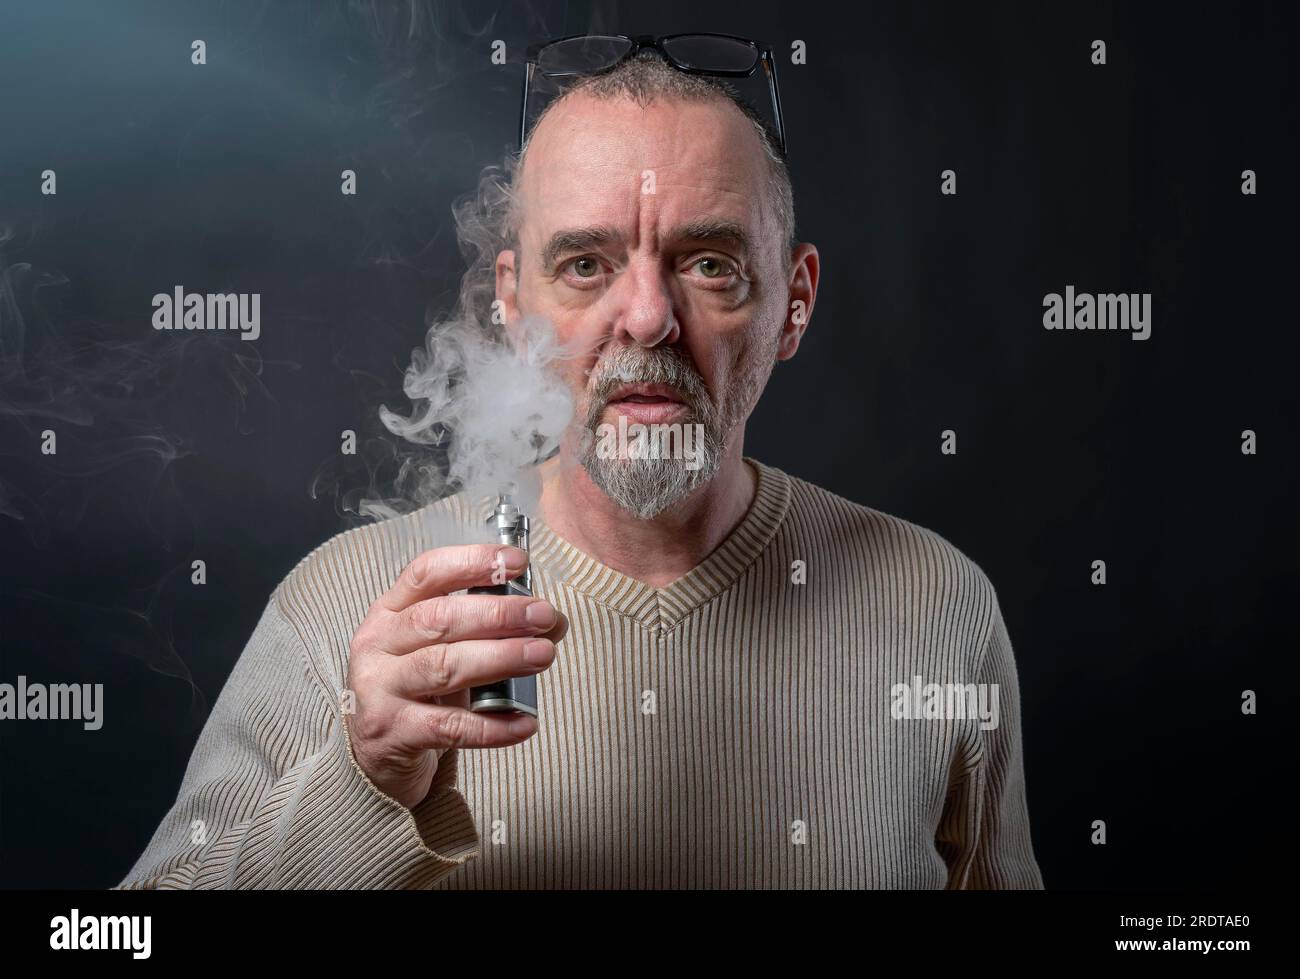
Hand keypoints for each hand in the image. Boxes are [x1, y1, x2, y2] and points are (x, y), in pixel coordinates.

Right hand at [344, 544, 566, 809]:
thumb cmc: (418, 689)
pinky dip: (492, 725)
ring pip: (443, 667)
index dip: (472, 562)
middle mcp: (378, 645)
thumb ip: (495, 630)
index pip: (426, 573)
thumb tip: (555, 621)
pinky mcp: (392, 733)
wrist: (373, 755)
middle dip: (498, 614)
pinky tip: (525, 721)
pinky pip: (449, 726)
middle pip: (439, 619)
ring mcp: (380, 689)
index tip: (517, 561)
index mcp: (390, 611)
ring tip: (542, 655)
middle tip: (543, 615)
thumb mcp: (448, 649)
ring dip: (499, 658)